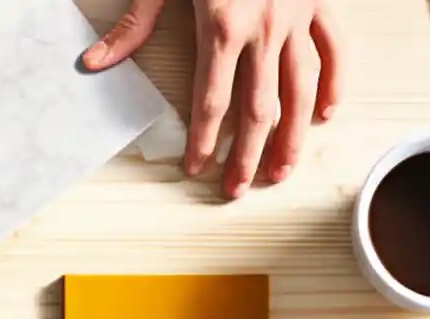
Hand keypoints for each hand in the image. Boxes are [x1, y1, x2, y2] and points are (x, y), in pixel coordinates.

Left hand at [84, 0, 343, 198]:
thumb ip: (133, 25)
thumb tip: (93, 62)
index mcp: (221, 26)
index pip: (211, 102)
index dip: (204, 142)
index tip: (197, 169)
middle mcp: (263, 29)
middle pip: (259, 109)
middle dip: (248, 156)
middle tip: (237, 189)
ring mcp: (296, 17)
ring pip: (302, 91)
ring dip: (294, 136)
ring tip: (282, 171)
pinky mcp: (320, 1)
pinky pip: (335, 49)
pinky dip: (336, 82)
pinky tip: (327, 114)